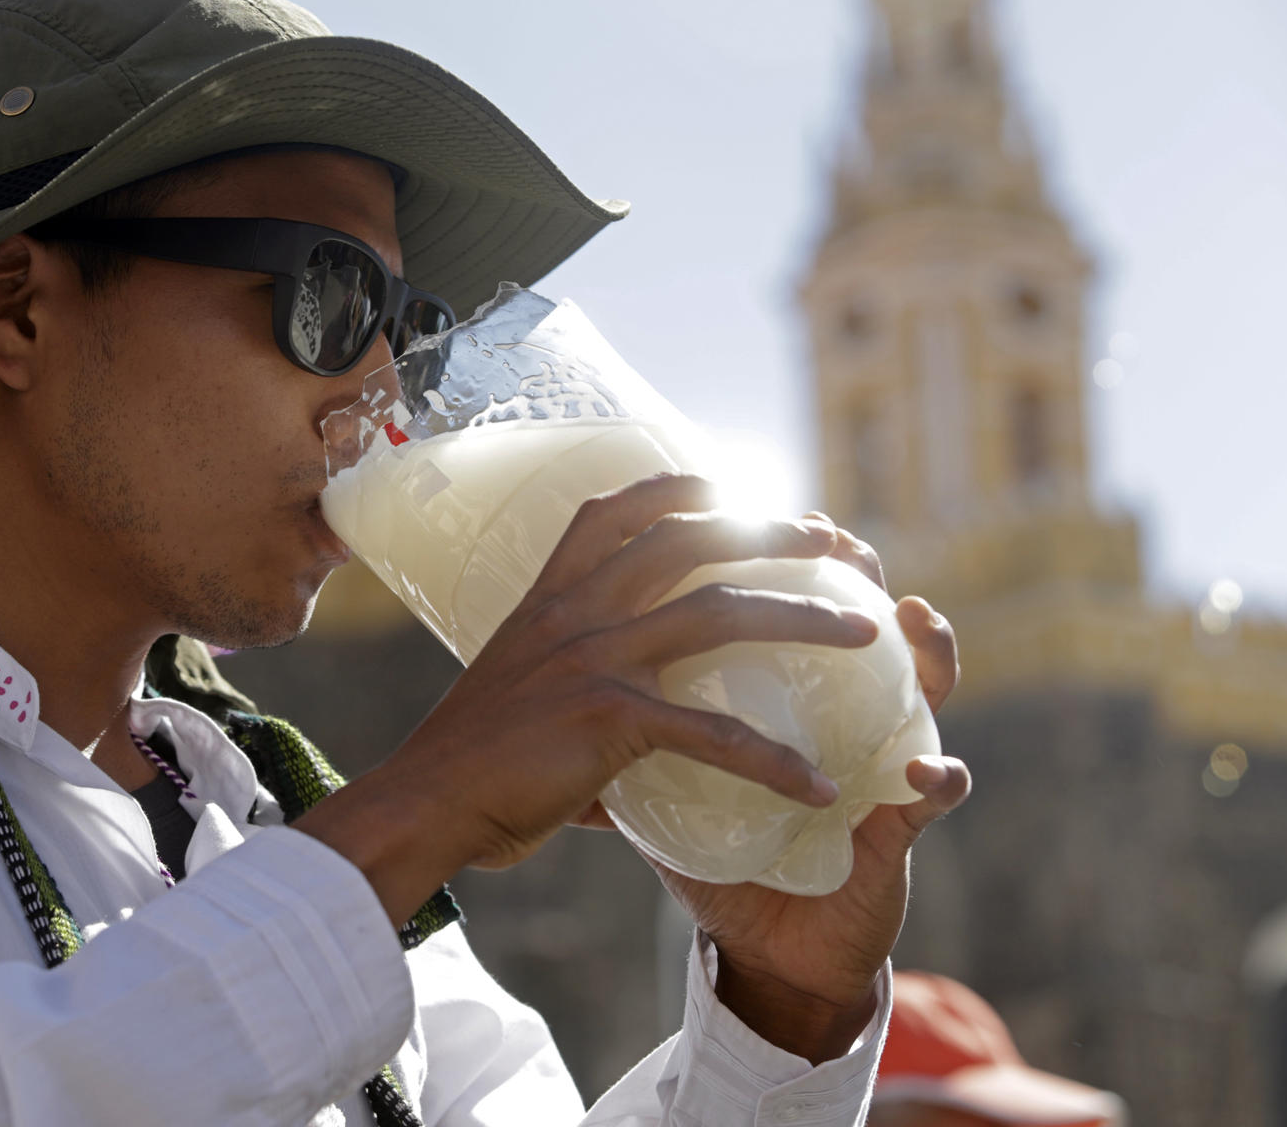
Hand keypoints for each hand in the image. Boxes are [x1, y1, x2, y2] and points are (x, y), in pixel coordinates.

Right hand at [295, 473, 875, 925]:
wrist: (424, 803)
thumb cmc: (466, 765)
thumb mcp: (513, 696)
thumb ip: (574, 700)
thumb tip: (616, 755)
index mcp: (547, 600)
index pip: (613, 511)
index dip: (677, 486)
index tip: (730, 482)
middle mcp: (574, 613)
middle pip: (686, 540)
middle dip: (768, 529)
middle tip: (831, 538)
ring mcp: (593, 660)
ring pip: (719, 612)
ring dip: (802, 615)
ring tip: (862, 631)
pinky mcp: (610, 720)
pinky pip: (714, 734)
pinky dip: (774, 763)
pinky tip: (818, 788)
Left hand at [598, 514, 969, 1060]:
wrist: (768, 955)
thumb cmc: (719, 866)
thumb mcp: (665, 787)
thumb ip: (633, 728)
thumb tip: (563, 676)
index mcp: (788, 705)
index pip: (792, 614)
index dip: (789, 562)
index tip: (774, 514)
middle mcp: (842, 724)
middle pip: (865, 627)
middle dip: (858, 576)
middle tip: (840, 541)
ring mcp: (880, 771)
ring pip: (926, 695)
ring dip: (931, 654)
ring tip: (916, 620)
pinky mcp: (901, 835)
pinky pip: (937, 796)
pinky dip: (941, 777)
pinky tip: (930, 767)